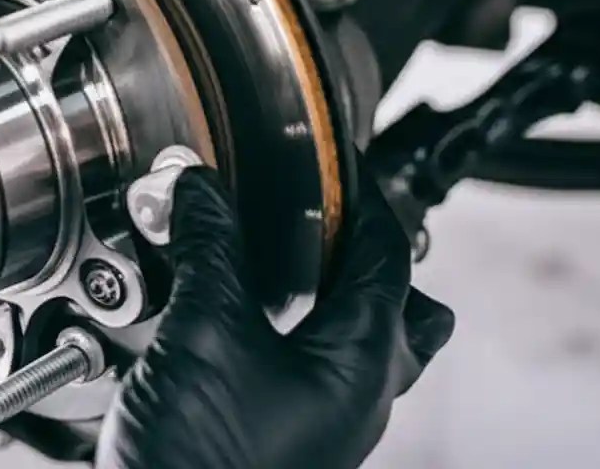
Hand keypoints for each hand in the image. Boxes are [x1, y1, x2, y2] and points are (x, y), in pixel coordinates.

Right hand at [97, 168, 454, 468]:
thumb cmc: (199, 460)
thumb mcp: (203, 332)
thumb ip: (208, 249)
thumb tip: (200, 189)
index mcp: (362, 364)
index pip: (389, 255)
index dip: (365, 197)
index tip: (337, 161)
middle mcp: (358, 398)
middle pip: (400, 309)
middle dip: (365, 257)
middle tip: (320, 221)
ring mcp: (325, 424)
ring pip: (354, 342)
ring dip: (325, 295)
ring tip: (274, 261)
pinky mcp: (286, 438)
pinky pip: (312, 370)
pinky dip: (289, 331)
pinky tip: (234, 319)